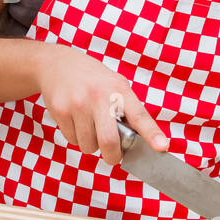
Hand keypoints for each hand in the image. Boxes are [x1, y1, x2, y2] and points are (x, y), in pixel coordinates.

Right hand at [36, 44, 168, 166]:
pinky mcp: (60, 111)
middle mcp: (99, 96)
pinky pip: (72, 140)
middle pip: (109, 141)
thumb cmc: (92, 78)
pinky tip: (75, 121)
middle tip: (113, 155)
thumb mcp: (114, 85)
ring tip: (90, 127)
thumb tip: (137, 140)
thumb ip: (126, 109)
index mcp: (119, 90)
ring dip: (91, 145)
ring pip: (88, 145)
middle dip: (112, 156)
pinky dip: (76, 137)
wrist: (57, 63)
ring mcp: (78, 104)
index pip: (139, 116)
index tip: (162, 147)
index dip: (152, 133)